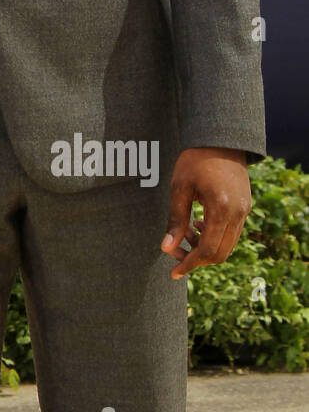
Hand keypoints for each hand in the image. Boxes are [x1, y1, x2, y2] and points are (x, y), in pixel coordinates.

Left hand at [161, 147, 250, 278]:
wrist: (220, 139)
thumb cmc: (195, 159)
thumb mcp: (180, 187)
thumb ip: (175, 220)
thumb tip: (166, 249)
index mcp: (221, 209)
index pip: (208, 250)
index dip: (190, 264)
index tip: (174, 272)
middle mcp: (238, 213)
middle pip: (220, 253)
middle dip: (196, 258)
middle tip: (174, 252)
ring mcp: (244, 211)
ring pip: (227, 245)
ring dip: (205, 247)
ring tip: (184, 232)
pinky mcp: (244, 207)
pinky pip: (231, 233)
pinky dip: (214, 236)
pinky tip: (197, 223)